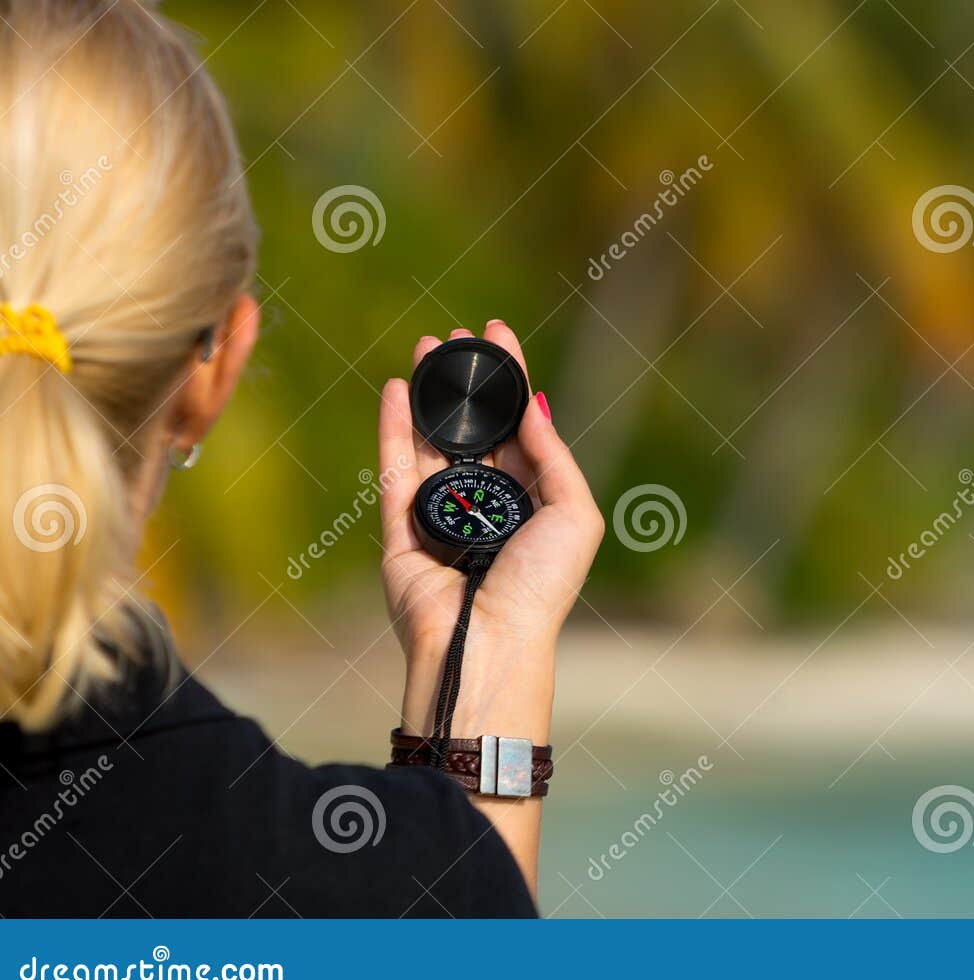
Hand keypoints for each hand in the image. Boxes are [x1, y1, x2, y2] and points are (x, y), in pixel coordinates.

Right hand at [377, 321, 604, 663]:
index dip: (510, 380)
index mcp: (531, 499)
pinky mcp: (401, 528)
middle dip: (466, 380)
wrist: (488, 643)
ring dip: (430, 392)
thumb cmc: (541, 588)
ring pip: (431, 439)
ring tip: (427, 347)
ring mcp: (441, 513)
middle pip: (472, 426)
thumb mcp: (574, 515)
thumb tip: (534, 406)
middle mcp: (485, 502)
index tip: (499, 335)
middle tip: (458, 336)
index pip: (518, 425)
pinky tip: (398, 389)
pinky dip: (394, 427)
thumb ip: (554, 457)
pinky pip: (395, 467)